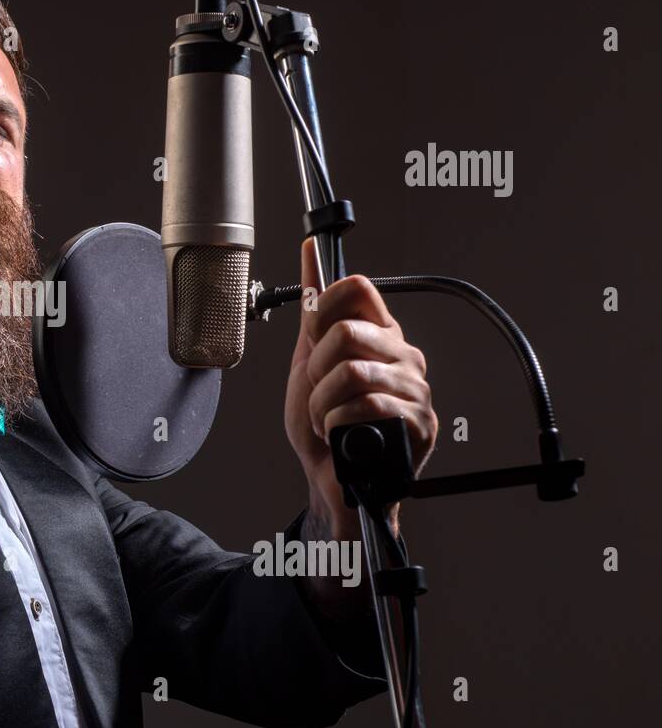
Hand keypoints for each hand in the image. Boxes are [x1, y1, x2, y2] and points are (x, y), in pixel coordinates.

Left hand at [284, 237, 436, 539]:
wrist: (329, 477)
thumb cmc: (322, 421)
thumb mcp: (308, 357)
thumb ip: (313, 307)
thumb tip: (311, 250)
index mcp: (380, 334)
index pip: (357, 288)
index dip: (322, 309)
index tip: (313, 338)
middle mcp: (403, 355)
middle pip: (346, 332)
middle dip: (314, 371)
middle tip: (317, 394)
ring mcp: (415, 389)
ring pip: (350, 373)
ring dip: (321, 404)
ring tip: (326, 419)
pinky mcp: (420, 424)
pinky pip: (364, 407)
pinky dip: (335, 425)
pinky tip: (340, 436)